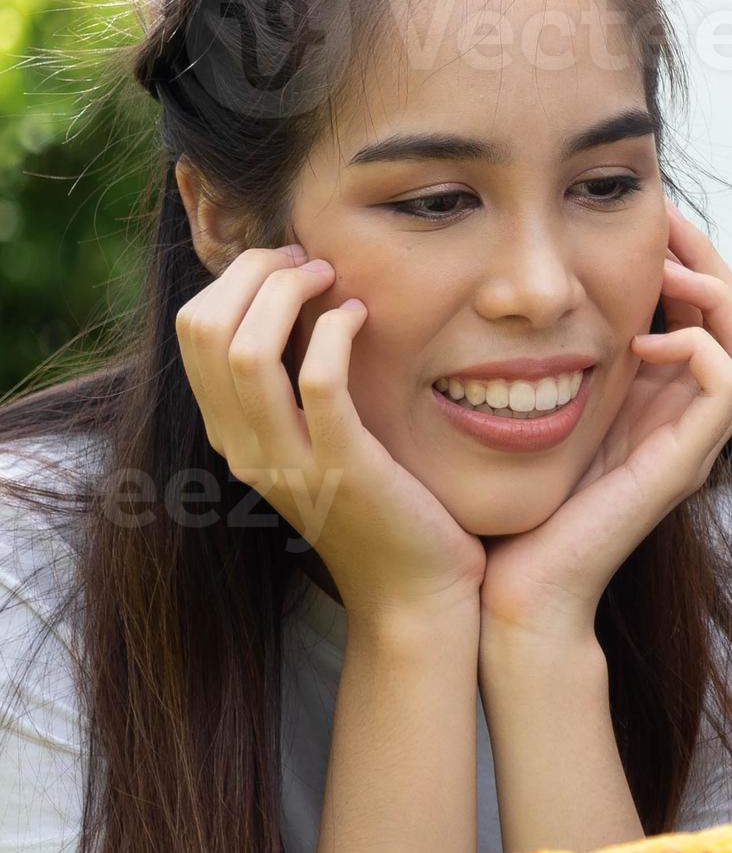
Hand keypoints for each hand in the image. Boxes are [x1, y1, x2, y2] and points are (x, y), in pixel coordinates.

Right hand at [174, 245, 483, 624]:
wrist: (417, 594)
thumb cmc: (385, 509)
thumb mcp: (321, 445)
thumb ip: (299, 390)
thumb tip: (301, 306)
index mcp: (234, 436)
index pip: (194, 332)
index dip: (236, 279)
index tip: (290, 263)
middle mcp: (246, 448)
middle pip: (206, 329)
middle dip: (254, 273)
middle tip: (308, 259)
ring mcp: (289, 462)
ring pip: (246, 348)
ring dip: (287, 292)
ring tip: (330, 276)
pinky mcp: (342, 469)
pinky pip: (316, 381)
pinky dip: (333, 333)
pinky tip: (361, 318)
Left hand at [480, 204, 731, 642]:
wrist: (515, 587)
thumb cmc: (515, 506)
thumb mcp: (538, 411)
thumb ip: (553, 363)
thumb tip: (526, 291)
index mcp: (660, 405)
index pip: (709, 318)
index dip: (689, 261)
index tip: (649, 217)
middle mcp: (688, 422)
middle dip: (709, 263)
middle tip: (666, 221)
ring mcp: (694, 443)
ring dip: (716, 295)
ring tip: (665, 269)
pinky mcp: (686, 463)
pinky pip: (729, 382)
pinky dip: (697, 344)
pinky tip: (643, 337)